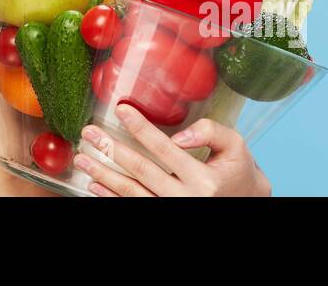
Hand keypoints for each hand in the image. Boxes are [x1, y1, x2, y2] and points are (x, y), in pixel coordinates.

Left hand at [73, 103, 270, 196]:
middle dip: (111, 150)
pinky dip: (109, 197)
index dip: (141, 128)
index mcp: (203, 179)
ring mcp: (172, 211)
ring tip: (83, 158)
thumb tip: (179, 136)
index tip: (121, 109)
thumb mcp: (235, 147)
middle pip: (141, 172)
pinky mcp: (162, 217)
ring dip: (103, 175)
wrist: (245, 203)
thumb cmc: (238, 173)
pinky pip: (132, 207)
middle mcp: (186, 199)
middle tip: (89, 133)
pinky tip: (93, 184)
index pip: (165, 149)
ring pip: (131, 193)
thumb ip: (211, 133)